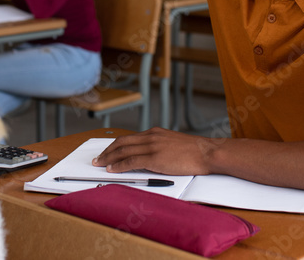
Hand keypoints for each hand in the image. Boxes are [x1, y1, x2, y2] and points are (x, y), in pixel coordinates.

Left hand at [92, 127, 217, 175]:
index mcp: (155, 132)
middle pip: (122, 142)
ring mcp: (152, 146)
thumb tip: (148, 156)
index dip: (114, 145)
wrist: (206, 152)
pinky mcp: (155, 158)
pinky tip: (112, 170)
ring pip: (123, 151)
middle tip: (97, 159)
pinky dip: (119, 165)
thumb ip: (159, 146)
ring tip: (99, 165)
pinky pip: (131, 161)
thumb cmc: (194, 151)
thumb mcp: (172, 143)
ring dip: (109, 159)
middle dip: (107, 151)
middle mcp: (151, 136)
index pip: (128, 138)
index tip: (106, 152)